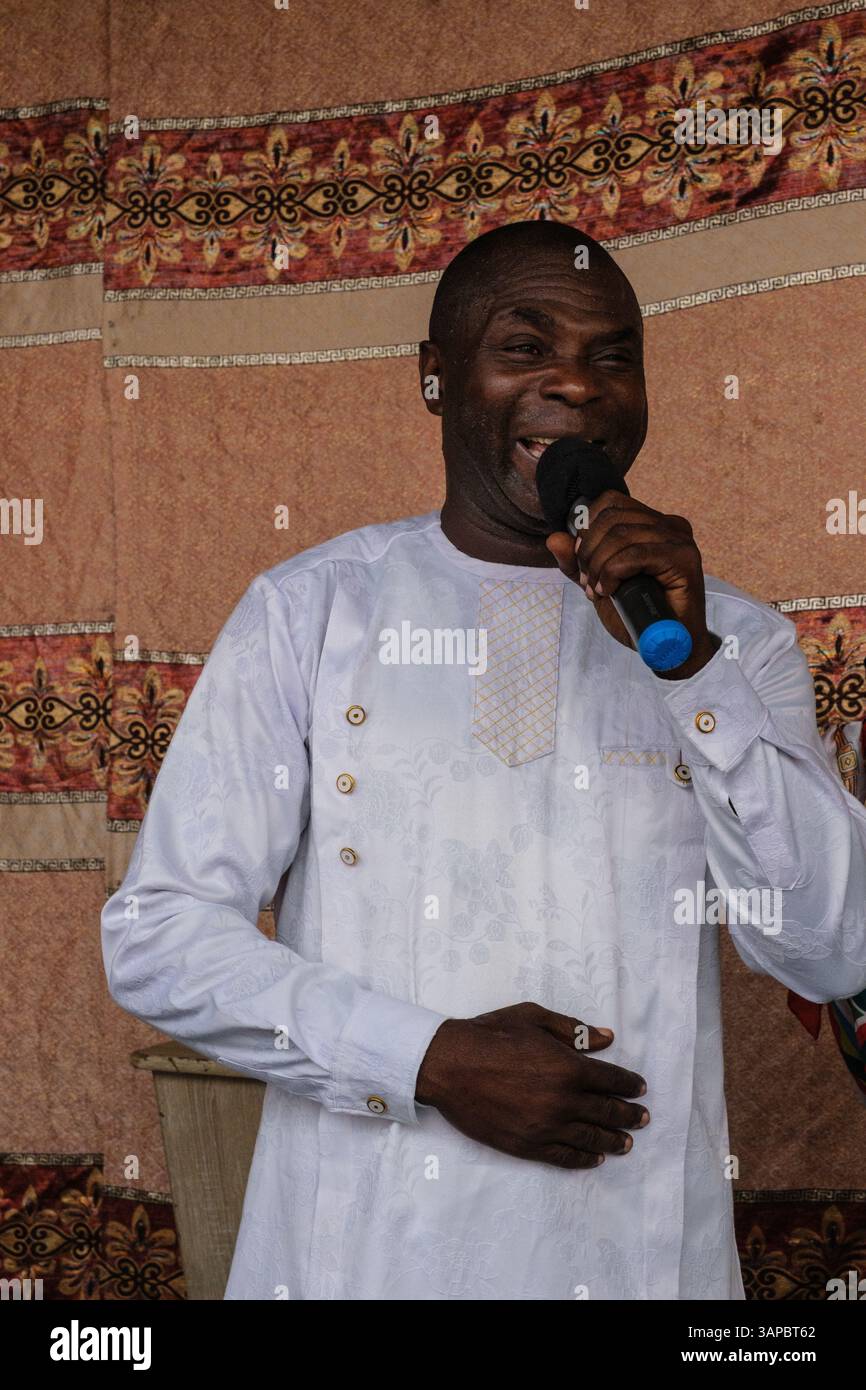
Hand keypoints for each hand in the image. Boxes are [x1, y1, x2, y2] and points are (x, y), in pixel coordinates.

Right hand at [415, 1001, 648, 1168]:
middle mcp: (563, 1100)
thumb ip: (573, 1029)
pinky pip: (564, 1156)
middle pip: (607, 1111)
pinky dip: (583, 1158)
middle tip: (642, 1118)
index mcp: (568, 1067)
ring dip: (613, 1139)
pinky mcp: (527, 1145)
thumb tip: (606, 1038)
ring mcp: (546, 1126)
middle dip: (628, 1114)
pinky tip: (595, 1157)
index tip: (640, 1088)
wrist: (449, 1065)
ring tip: (626, 1142)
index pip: (611, 1079)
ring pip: (590, 1137)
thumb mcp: (533, 1018)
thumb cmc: (490, 1035)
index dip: (629, 1084)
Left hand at [545, 491, 717, 677]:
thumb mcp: (598, 584)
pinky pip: (635, 554)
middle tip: (589, 581)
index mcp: (651, 523)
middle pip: (612, 517)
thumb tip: (554, 538)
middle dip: (589, 550)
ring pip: (621, 534)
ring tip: (598, 590)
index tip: (582, 560)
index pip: (610, 501)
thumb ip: (576, 562)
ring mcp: (679, 539)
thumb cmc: (637, 614)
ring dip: (599, 565)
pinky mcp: (683, 558)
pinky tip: (610, 590)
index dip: (587, 528)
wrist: (666, 647)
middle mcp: (669, 525)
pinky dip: (613, 572)